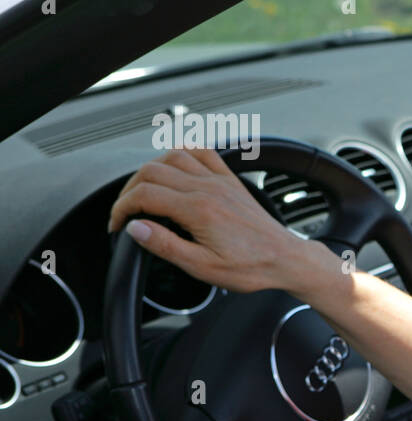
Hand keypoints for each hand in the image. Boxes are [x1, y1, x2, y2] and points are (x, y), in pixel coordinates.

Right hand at [108, 146, 312, 293]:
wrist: (285, 259)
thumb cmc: (251, 267)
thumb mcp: (202, 267)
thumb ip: (165, 245)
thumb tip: (136, 228)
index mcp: (198, 210)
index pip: (144, 195)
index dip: (121, 208)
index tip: (117, 225)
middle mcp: (208, 188)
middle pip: (152, 171)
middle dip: (129, 190)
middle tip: (125, 212)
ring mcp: (220, 181)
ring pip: (174, 156)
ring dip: (151, 169)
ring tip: (143, 191)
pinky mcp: (231, 181)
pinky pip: (203, 152)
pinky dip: (183, 152)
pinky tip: (174, 165)